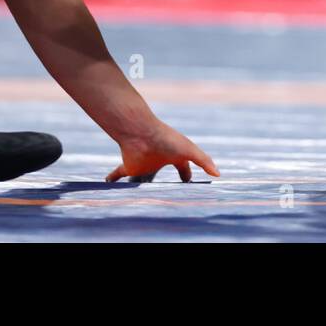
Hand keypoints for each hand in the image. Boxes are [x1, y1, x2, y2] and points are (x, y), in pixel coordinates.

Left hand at [106, 122, 220, 182]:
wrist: (141, 131)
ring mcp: (144, 163)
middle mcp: (159, 159)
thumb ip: (204, 161)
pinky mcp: (129, 166)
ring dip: (140, 183)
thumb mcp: (189, 150)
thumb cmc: (166, 138)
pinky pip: (118, 174)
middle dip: (165, 182)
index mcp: (174, 155)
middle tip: (168, 193)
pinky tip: (108, 182)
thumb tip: (218, 174)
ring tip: (139, 193)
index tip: (188, 183)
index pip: (184, 167)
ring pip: (142, 176)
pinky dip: (113, 178)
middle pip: (162, 172)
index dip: (187, 175)